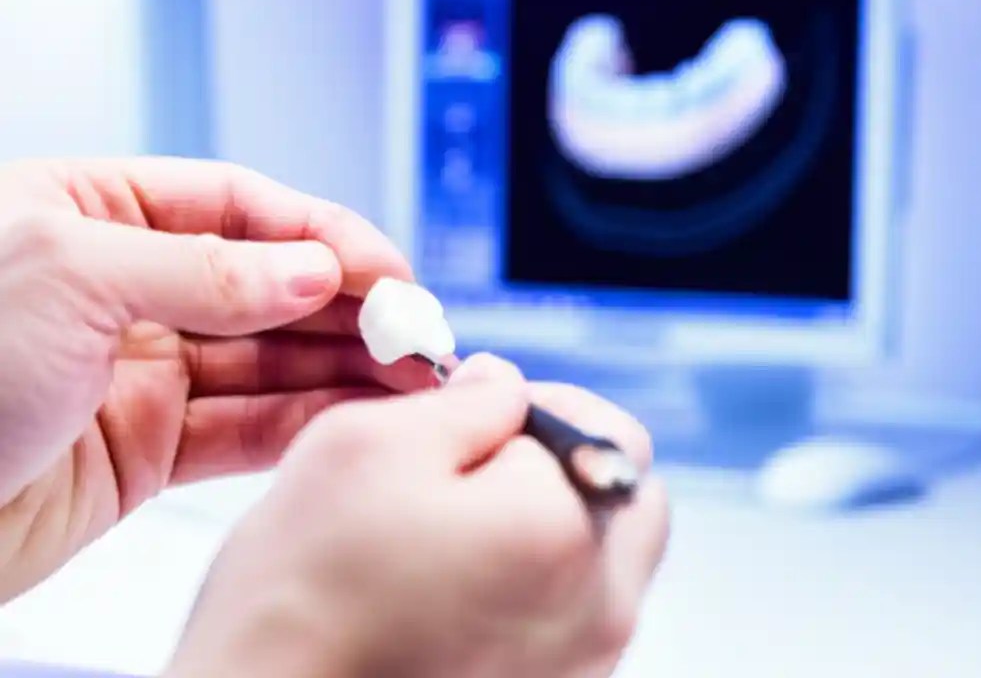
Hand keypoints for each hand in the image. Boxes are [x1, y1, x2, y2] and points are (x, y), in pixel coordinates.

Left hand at [0, 157, 433, 599]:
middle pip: (265, 284)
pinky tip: (354, 416)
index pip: (237, 206)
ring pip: (266, 360)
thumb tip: (314, 268)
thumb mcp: (71, 277)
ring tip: (409, 378)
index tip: (387, 268)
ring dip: (340, 367)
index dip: (321, 234)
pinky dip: (303, 422)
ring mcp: (138, 369)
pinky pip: (243, 427)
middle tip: (416, 331)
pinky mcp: (146, 447)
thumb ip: (208, 272)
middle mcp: (122, 288)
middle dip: (347, 305)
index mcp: (91, 213)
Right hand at [166, 355, 669, 677]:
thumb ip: (463, 401)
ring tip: (452, 543)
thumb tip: (503, 386)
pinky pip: (569, 621)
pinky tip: (451, 597)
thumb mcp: (366, 447)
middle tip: (477, 474)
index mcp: (563, 527)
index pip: (605, 428)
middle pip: (623, 501)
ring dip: (547, 532)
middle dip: (562, 470)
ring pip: (602, 564)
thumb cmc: (301, 601)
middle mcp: (596, 605)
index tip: (479, 421)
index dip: (539, 409)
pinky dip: (529, 593)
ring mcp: (581, 663)